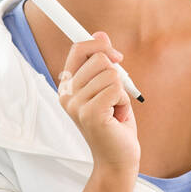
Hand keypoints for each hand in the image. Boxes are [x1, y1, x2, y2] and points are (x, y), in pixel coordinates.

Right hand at [57, 31, 139, 174]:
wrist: (117, 157)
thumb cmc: (114, 122)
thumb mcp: (109, 86)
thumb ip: (102, 62)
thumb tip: (100, 34)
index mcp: (68, 85)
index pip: (79, 49)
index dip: (98, 44)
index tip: (115, 55)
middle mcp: (67, 94)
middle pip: (99, 58)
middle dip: (116, 74)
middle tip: (115, 96)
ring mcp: (76, 105)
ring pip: (111, 74)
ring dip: (121, 91)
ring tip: (114, 109)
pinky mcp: (89, 114)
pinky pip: (116, 89)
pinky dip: (123, 101)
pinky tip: (116, 116)